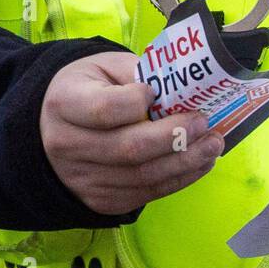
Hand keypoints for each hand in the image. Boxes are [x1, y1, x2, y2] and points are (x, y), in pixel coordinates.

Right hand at [40, 51, 223, 215]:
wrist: (55, 127)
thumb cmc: (91, 89)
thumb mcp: (106, 67)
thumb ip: (140, 74)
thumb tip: (185, 88)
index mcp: (65, 104)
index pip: (106, 109)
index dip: (137, 102)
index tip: (156, 91)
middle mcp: (67, 145)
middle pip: (130, 149)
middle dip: (176, 137)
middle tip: (205, 123)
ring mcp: (83, 178)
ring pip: (143, 176)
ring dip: (187, 162)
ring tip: (213, 144)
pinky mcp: (100, 200)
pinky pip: (146, 193)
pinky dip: (179, 179)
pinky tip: (199, 163)